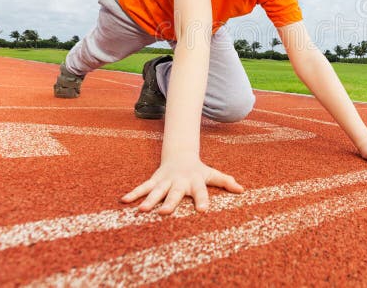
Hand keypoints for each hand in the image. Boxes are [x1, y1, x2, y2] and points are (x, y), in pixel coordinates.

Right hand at [120, 155, 243, 213]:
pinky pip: (143, 187)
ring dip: (149, 199)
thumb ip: (226, 181)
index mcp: (195, 181)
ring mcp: (165, 180)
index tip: (203, 211)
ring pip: (157, 191)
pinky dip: (134, 193)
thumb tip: (242, 189)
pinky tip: (123, 201)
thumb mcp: (212, 174)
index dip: (202, 200)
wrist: (180, 154)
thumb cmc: (198, 170)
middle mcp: (179, 181)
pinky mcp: (154, 180)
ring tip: (142, 210)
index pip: (200, 191)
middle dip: (170, 202)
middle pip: (175, 193)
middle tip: (165, 213)